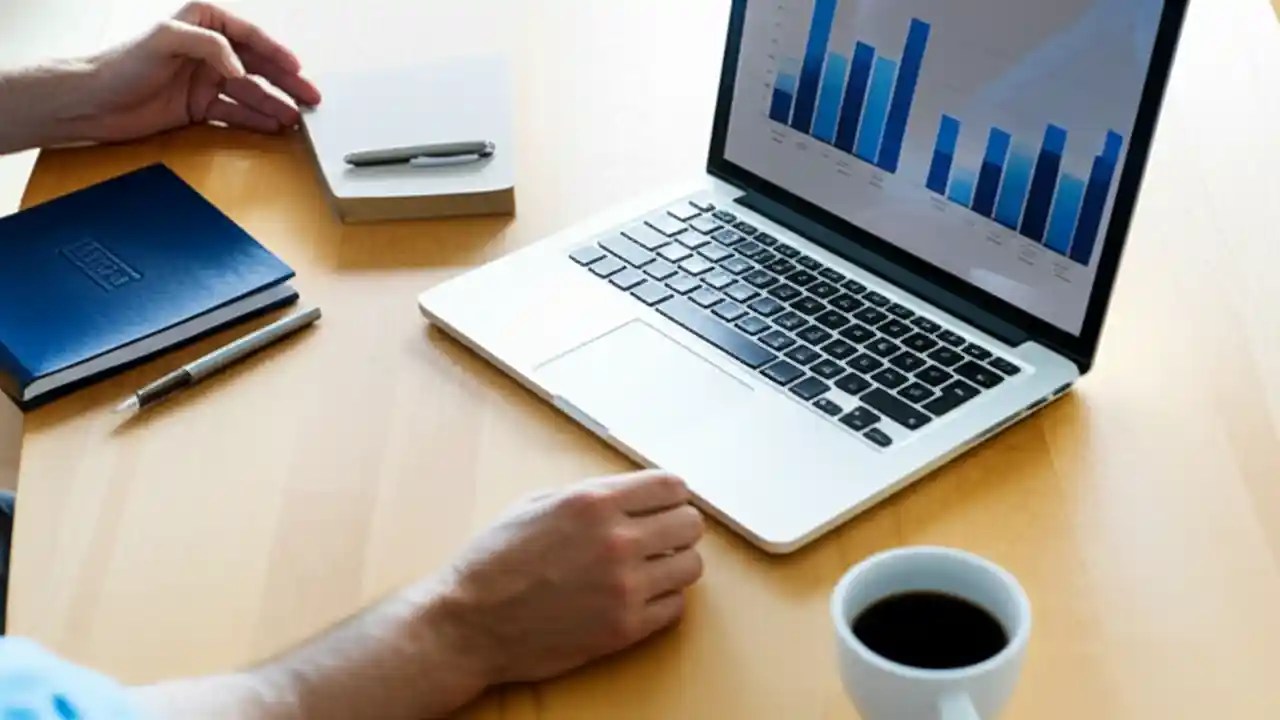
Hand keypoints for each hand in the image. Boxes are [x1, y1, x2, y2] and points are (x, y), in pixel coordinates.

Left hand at [74, 2, 320, 141]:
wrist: (90, 102)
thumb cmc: (120, 64)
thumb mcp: (165, 40)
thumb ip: (208, 45)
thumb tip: (240, 67)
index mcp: (199, 23)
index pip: (247, 35)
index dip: (276, 51)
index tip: (296, 68)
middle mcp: (206, 51)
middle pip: (257, 66)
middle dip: (286, 82)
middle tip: (311, 97)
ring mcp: (204, 81)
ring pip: (250, 92)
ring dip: (274, 105)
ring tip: (297, 119)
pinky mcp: (197, 108)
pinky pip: (235, 113)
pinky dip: (255, 121)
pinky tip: (274, 128)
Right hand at [437, 472, 705, 685]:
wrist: (469, 624)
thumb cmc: (495, 561)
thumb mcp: (536, 504)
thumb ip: (590, 495)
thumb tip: (633, 493)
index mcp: (593, 502)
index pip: (671, 486)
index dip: (671, 494)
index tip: (666, 503)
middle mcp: (616, 541)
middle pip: (690, 524)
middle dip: (678, 526)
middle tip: (661, 536)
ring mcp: (624, 587)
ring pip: (691, 566)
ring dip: (674, 564)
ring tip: (651, 567)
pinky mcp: (624, 628)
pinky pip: (675, 607)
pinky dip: (663, 600)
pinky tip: (639, 595)